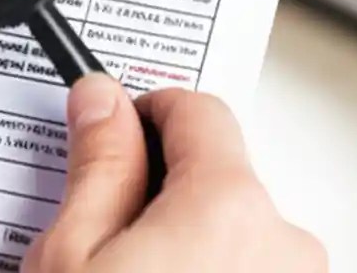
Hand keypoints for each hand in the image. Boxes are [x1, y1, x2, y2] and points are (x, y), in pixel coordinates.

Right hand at [24, 75, 325, 271]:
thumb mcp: (72, 256)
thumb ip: (97, 167)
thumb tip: (101, 101)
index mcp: (229, 207)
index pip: (197, 109)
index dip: (143, 111)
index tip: (110, 129)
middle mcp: (284, 243)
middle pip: (219, 173)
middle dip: (163, 190)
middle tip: (105, 235)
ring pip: (236, 230)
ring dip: (191, 241)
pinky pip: (253, 269)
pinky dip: (215, 272)